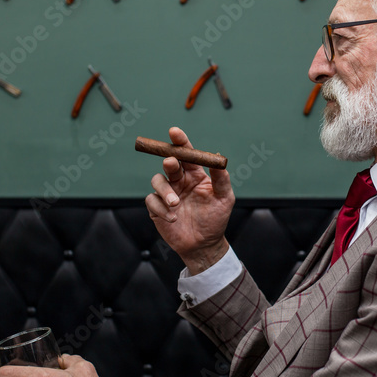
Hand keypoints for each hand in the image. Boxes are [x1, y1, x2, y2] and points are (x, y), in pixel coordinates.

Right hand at [145, 126, 234, 273]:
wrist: (204, 245)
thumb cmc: (216, 219)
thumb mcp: (225, 198)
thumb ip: (221, 179)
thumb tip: (219, 160)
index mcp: (195, 174)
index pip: (187, 153)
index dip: (180, 141)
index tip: (174, 132)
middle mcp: (180, 181)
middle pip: (170, 163)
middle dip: (169, 161)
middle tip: (171, 163)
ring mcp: (167, 194)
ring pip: (157, 181)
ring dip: (165, 191)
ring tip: (176, 204)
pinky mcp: (157, 208)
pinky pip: (152, 201)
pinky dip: (161, 208)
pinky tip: (173, 218)